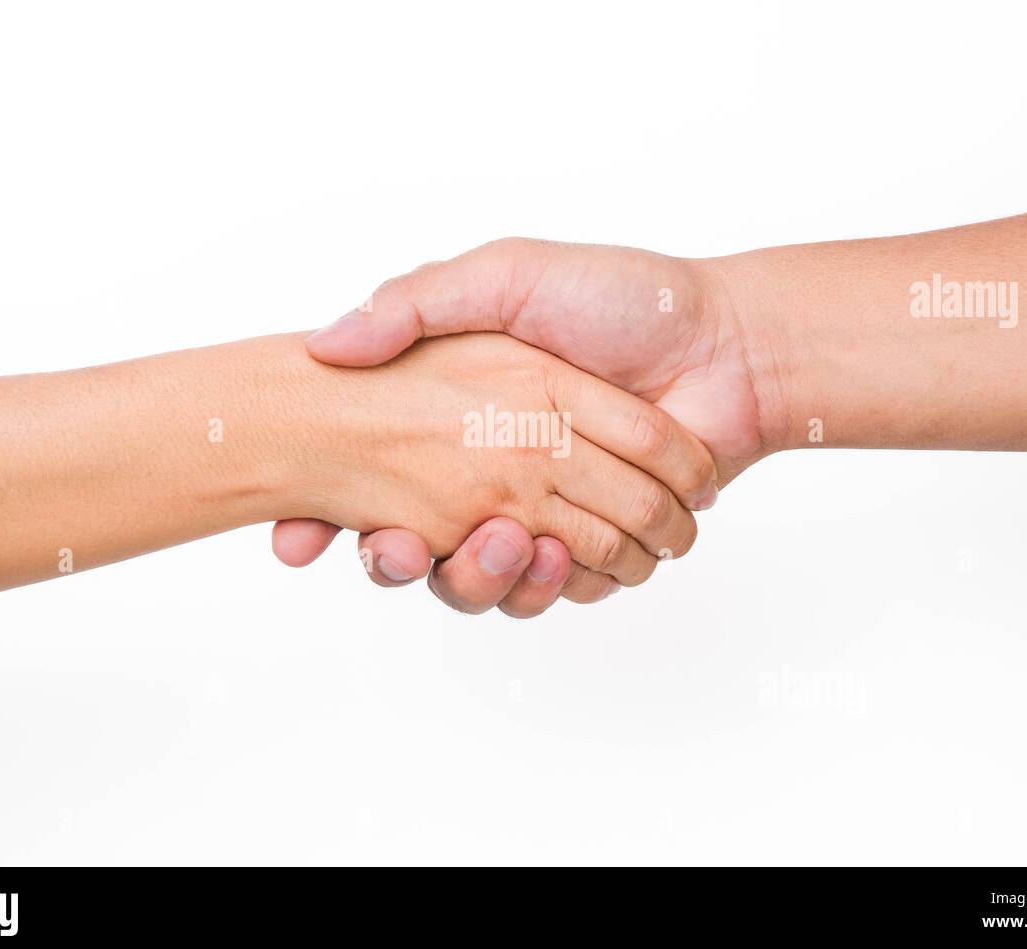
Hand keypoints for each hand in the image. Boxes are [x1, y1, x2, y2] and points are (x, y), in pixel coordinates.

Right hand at [286, 330, 713, 593]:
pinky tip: (559, 554)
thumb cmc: (620, 298)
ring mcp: (549, 516)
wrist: (729, 344)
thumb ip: (418, 303)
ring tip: (511, 543)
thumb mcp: (506, 277)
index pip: (372, 481)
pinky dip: (554, 585)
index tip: (297, 540)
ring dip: (484, 581)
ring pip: (488, 585)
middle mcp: (496, 475)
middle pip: (421, 551)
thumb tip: (327, 343)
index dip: (326, 517)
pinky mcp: (602, 549)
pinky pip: (560, 593)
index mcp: (463, 421)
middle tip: (410, 550)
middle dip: (405, 567)